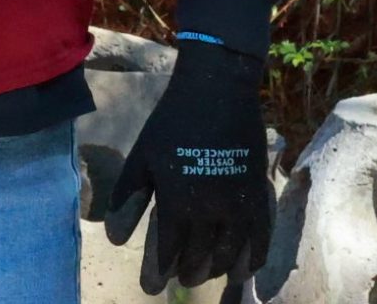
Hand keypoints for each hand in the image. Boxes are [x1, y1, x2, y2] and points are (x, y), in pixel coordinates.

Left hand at [105, 40, 273, 301]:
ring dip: (216, 269)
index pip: (169, 251)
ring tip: (204, 274)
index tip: (151, 286)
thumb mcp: (142, 158)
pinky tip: (242, 270)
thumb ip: (129, 199)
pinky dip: (252, 260)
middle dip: (187, 272)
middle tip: (179, 280)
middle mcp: (212, 211)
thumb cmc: (171, 123)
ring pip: (230, 254)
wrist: (217, 92)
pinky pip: (261, 240)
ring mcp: (240, 205)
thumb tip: (115, 239)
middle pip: (200, 257)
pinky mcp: (260, 196)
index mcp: (179, 202)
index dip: (159, 271)